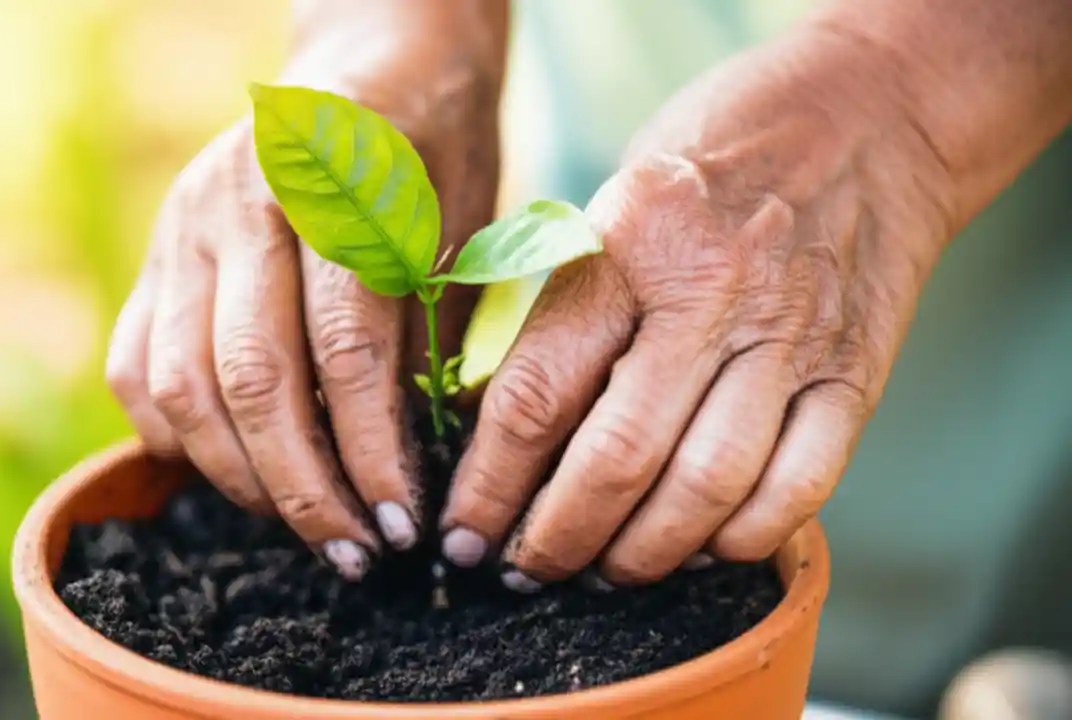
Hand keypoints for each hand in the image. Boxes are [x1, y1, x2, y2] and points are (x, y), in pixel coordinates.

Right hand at [106, 6, 504, 577]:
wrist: (373, 63)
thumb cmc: (435, 153)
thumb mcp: (458, 232)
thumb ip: (423, 340)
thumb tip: (410, 474)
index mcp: (331, 186)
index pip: (344, 349)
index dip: (371, 451)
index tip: (402, 523)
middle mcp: (238, 201)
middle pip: (249, 379)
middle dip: (303, 488)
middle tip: (355, 550)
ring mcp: (181, 226)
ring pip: (181, 383)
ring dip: (240, 476)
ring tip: (303, 522)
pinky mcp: (154, 254)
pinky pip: (136, 366)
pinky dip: (174, 436)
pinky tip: (233, 470)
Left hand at [440, 23, 957, 587]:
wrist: (872, 112)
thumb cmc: (717, 158)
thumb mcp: (617, 200)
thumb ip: (568, 307)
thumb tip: (497, 426)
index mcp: (629, 241)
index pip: (537, 392)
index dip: (489, 485)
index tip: (465, 536)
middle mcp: (711, 291)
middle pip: (618, 456)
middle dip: (557, 538)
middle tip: (527, 569)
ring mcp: (791, 335)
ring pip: (707, 486)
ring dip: (644, 554)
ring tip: (606, 571)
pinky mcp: (855, 371)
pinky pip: (800, 485)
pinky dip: (742, 538)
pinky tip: (702, 546)